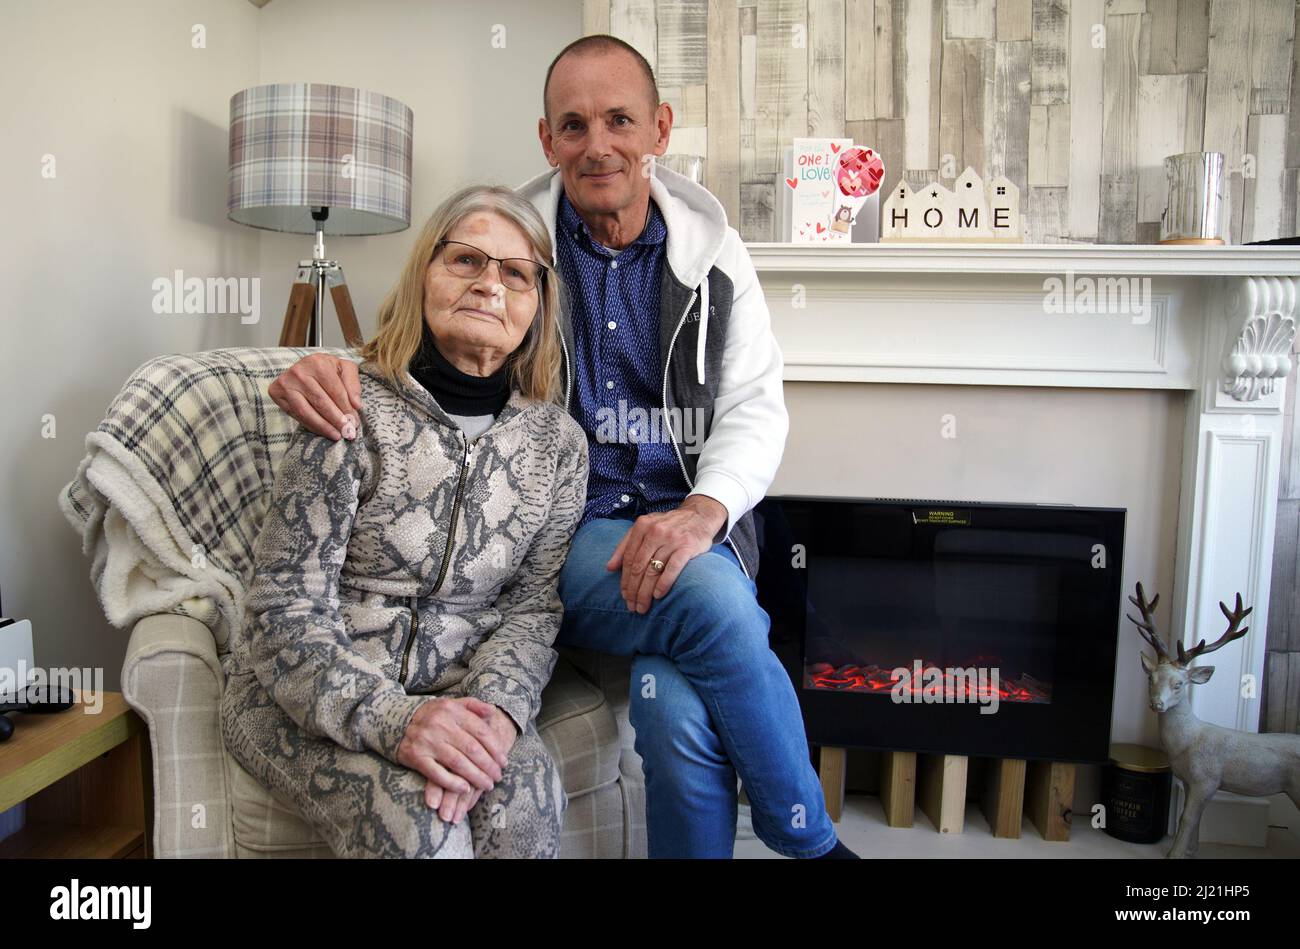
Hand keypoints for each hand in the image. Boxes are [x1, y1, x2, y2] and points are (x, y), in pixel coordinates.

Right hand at [267, 353, 361, 439]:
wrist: (305, 366)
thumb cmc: (327, 368)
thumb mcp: (344, 368)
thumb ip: (353, 384)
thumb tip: (356, 404)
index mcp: (317, 362)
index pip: (336, 391)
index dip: (347, 409)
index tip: (355, 422)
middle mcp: (299, 372)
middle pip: (321, 403)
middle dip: (337, 421)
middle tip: (348, 433)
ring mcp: (285, 383)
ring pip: (307, 412)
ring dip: (324, 427)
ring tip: (337, 435)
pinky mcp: (277, 393)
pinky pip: (297, 415)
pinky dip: (312, 426)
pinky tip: (323, 431)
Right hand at [419, 703, 517, 824]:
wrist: (392, 720)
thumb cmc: (429, 714)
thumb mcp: (450, 703)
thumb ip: (472, 706)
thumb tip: (493, 712)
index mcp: (452, 711)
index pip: (481, 731)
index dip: (495, 748)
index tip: (504, 761)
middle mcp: (440, 725)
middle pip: (472, 749)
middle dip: (489, 766)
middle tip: (498, 777)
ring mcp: (428, 742)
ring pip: (458, 763)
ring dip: (476, 777)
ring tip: (487, 785)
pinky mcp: (416, 757)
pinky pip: (437, 774)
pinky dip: (453, 783)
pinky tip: (465, 789)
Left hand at [606, 495, 727, 613]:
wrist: (700, 515)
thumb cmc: (669, 526)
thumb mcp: (645, 528)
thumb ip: (625, 546)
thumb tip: (609, 568)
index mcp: (642, 526)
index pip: (629, 558)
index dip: (624, 579)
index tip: (624, 595)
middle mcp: (655, 531)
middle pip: (639, 567)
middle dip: (633, 590)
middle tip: (632, 606)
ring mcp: (672, 539)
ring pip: (653, 570)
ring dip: (646, 592)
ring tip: (642, 606)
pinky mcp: (687, 546)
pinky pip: (672, 568)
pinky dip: (664, 583)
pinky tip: (658, 595)